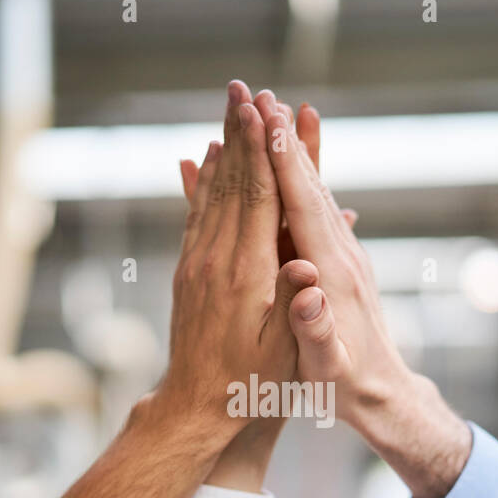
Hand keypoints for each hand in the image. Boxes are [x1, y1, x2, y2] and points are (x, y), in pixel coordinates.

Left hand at [155, 80, 321, 449]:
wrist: (196, 408)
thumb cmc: (252, 384)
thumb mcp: (285, 353)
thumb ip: (298, 307)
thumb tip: (309, 265)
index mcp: (246, 275)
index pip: (258, 201)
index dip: (263, 154)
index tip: (264, 112)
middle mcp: (215, 261)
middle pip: (231, 184)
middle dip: (239, 134)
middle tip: (242, 88)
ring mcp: (196, 264)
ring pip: (211, 194)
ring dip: (221, 149)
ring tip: (228, 110)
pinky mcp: (188, 272)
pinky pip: (195, 215)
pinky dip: (202, 182)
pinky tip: (203, 161)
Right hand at [260, 95, 471, 497]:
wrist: (382, 394)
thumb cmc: (345, 385)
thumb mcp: (325, 366)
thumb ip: (314, 331)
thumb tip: (305, 294)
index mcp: (332, 273)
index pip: (304, 206)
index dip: (284, 163)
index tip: (266, 123)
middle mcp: (343, 254)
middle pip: (310, 185)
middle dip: (284, 140)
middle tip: (261, 96)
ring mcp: (345, 255)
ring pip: (315, 191)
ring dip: (293, 150)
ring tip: (275, 112)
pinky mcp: (342, 261)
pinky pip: (316, 210)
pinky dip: (300, 179)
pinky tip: (286, 163)